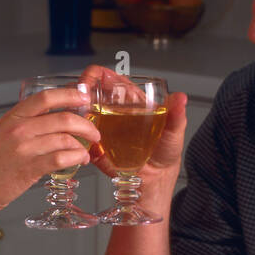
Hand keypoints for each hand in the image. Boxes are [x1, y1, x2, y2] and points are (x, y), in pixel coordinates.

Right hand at [0, 86, 100, 214]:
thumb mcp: (4, 132)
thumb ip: (27, 123)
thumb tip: (57, 119)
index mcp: (14, 116)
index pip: (46, 97)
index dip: (69, 95)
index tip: (84, 98)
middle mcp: (19, 129)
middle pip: (63, 118)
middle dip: (85, 125)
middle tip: (94, 132)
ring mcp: (25, 149)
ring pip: (65, 139)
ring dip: (82, 145)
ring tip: (86, 151)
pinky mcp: (30, 168)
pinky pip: (61, 158)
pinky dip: (76, 158)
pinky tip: (79, 160)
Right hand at [75, 65, 187, 189]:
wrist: (157, 178)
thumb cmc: (165, 150)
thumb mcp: (174, 131)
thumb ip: (176, 114)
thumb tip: (181, 98)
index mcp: (128, 99)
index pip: (106, 77)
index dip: (94, 75)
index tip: (89, 81)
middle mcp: (110, 110)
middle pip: (85, 93)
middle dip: (77, 95)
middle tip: (82, 104)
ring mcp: (100, 128)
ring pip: (77, 114)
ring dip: (73, 116)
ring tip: (82, 124)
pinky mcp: (94, 147)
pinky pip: (78, 139)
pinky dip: (75, 139)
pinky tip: (82, 142)